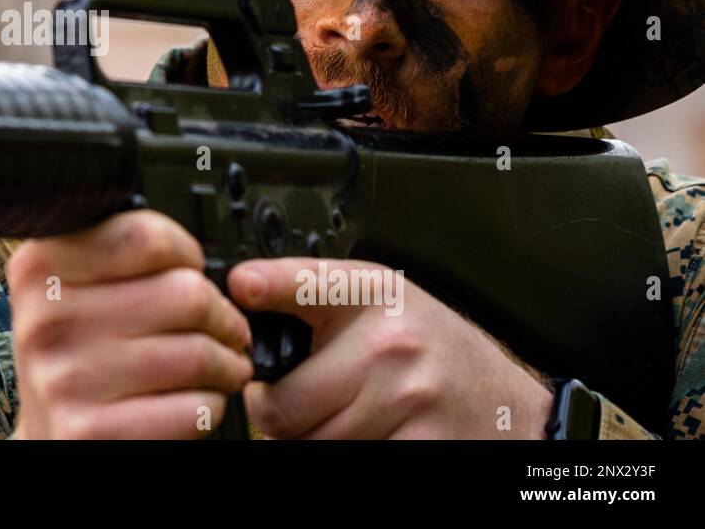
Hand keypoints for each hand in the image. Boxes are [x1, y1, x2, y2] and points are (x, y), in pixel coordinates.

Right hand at [7, 210, 252, 438]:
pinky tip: (200, 399)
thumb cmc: (77, 354)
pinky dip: (212, 405)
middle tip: (228, 326)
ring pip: (198, 353)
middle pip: (185, 293)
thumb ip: (114, 252)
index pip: (146, 237)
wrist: (50, 434)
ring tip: (227, 364)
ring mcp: (65, 380)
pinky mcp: (91, 432)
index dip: (187, 253)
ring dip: (229, 362)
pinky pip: (192, 409)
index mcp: (40, 267)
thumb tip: (191, 249)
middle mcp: (45, 320)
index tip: (192, 269)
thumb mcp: (72, 288)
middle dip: (223, 313)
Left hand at [228, 258, 552, 438]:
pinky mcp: (419, 444)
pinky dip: (343, 454)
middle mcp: (388, 343)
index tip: (241, 287)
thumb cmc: (430, 346)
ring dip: (307, 439)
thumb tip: (240, 301)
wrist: (503, 399)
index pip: (305, 282)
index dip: (265, 285)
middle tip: (284, 402)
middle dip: (274, 410)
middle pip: (282, 403)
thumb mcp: (379, 300)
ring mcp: (405, 398)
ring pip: (309, 442)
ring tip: (330, 417)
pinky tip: (361, 434)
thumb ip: (315, 299)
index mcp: (372, 295)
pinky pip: (348, 461)